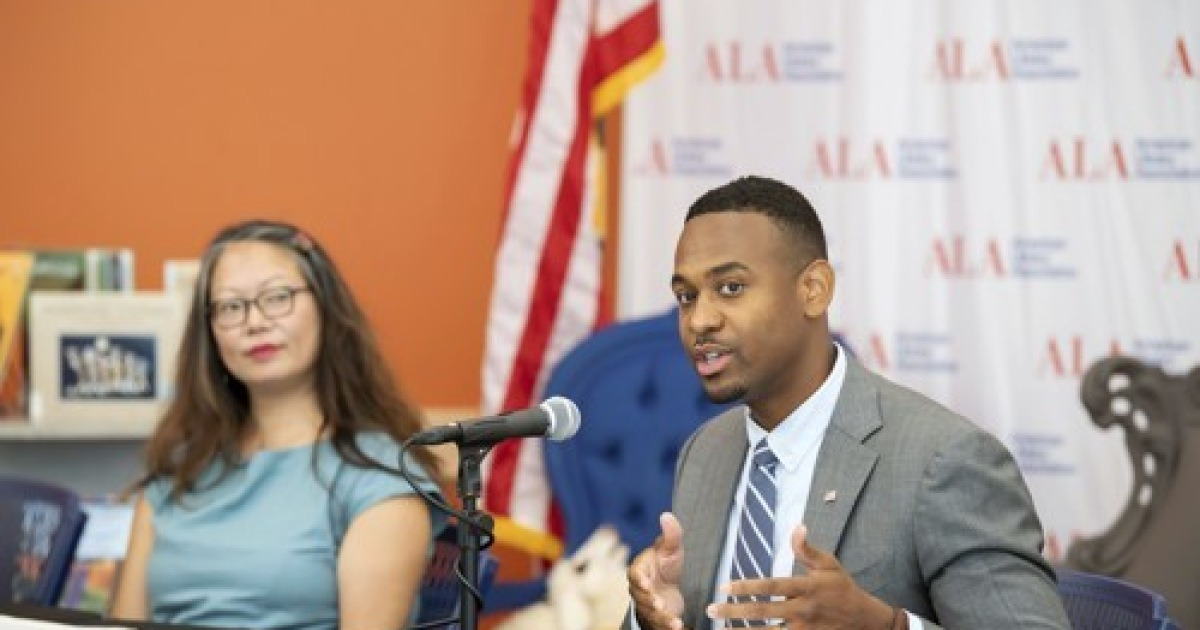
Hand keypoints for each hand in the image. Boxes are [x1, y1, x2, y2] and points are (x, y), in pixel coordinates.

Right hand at [628, 512, 688, 629]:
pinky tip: (678, 627)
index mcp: (640, 569)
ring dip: (660, 617)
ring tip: (674, 621)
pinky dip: (668, 626)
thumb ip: (671, 534)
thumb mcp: (672, 549)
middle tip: (659, 604)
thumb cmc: (667, 565)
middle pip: (640, 596)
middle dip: (649, 601)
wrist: (669, 588)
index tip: (645, 583)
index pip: (634, 573)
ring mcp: (646, 605)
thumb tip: (666, 514)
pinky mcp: (655, 618)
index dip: (638, 579)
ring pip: (649, 612)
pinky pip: (658, 624)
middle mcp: (639, 589)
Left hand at [706, 524, 894, 628]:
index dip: (747, 587)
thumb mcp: (829, 564)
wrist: (865, 621)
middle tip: (711, 609)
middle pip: (764, 612)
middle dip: (735, 611)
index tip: (724, 586)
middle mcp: (803, 610)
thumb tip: (797, 526)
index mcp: (807, 588)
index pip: (772, 586)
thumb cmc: (842, 588)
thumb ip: (807, 549)